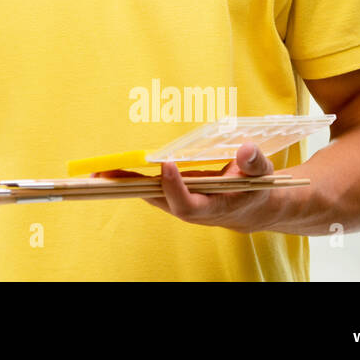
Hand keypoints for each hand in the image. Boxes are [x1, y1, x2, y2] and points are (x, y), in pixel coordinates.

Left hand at [92, 140, 278, 233]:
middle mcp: (191, 210)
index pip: (187, 204)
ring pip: (148, 195)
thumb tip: (246, 149)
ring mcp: (179, 204)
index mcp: (213, 207)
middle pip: (157, 201)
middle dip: (131, 187)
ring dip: (122, 184)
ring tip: (96, 173)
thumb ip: (255, 162)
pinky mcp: (172, 197)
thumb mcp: (263, 174)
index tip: (166, 163)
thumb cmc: (257, 188)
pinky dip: (129, 180)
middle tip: (103, 175)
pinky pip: (148, 189)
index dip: (174, 187)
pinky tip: (109, 172)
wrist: (252, 208)